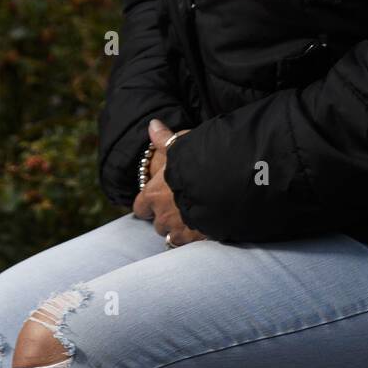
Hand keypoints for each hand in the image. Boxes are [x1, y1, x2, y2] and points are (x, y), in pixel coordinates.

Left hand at [132, 118, 207, 246]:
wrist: (226, 184)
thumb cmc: (201, 160)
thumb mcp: (181, 144)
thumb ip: (165, 139)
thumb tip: (153, 125)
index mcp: (154, 194)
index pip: (141, 206)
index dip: (148, 202)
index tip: (156, 198)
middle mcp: (162, 215)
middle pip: (157, 222)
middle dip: (165, 216)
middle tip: (180, 205)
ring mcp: (179, 229)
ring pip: (171, 235)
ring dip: (178, 228)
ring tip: (192, 218)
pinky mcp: (196, 239)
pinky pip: (188, 243)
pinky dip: (192, 237)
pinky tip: (202, 229)